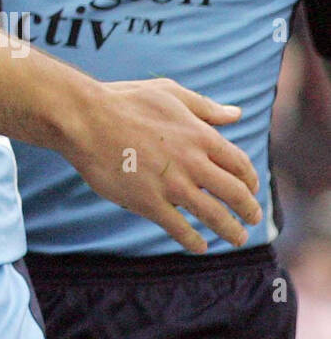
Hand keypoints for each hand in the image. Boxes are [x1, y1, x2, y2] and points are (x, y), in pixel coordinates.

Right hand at [64, 78, 260, 253]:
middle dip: (249, 210)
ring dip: (231, 230)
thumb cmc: (123, 100)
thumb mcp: (168, 92)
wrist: (84, 118)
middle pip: (235, 194)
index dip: (250, 180)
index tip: (250, 189)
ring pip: (214, 216)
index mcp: (200, 135)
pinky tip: (199, 246)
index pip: (240, 164)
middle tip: (253, 219)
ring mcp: (171, 184)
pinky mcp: (149, 202)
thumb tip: (236, 114)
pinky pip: (181, 229)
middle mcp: (192, 162)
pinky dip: (195, 242)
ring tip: (236, 238)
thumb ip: (204, 106)